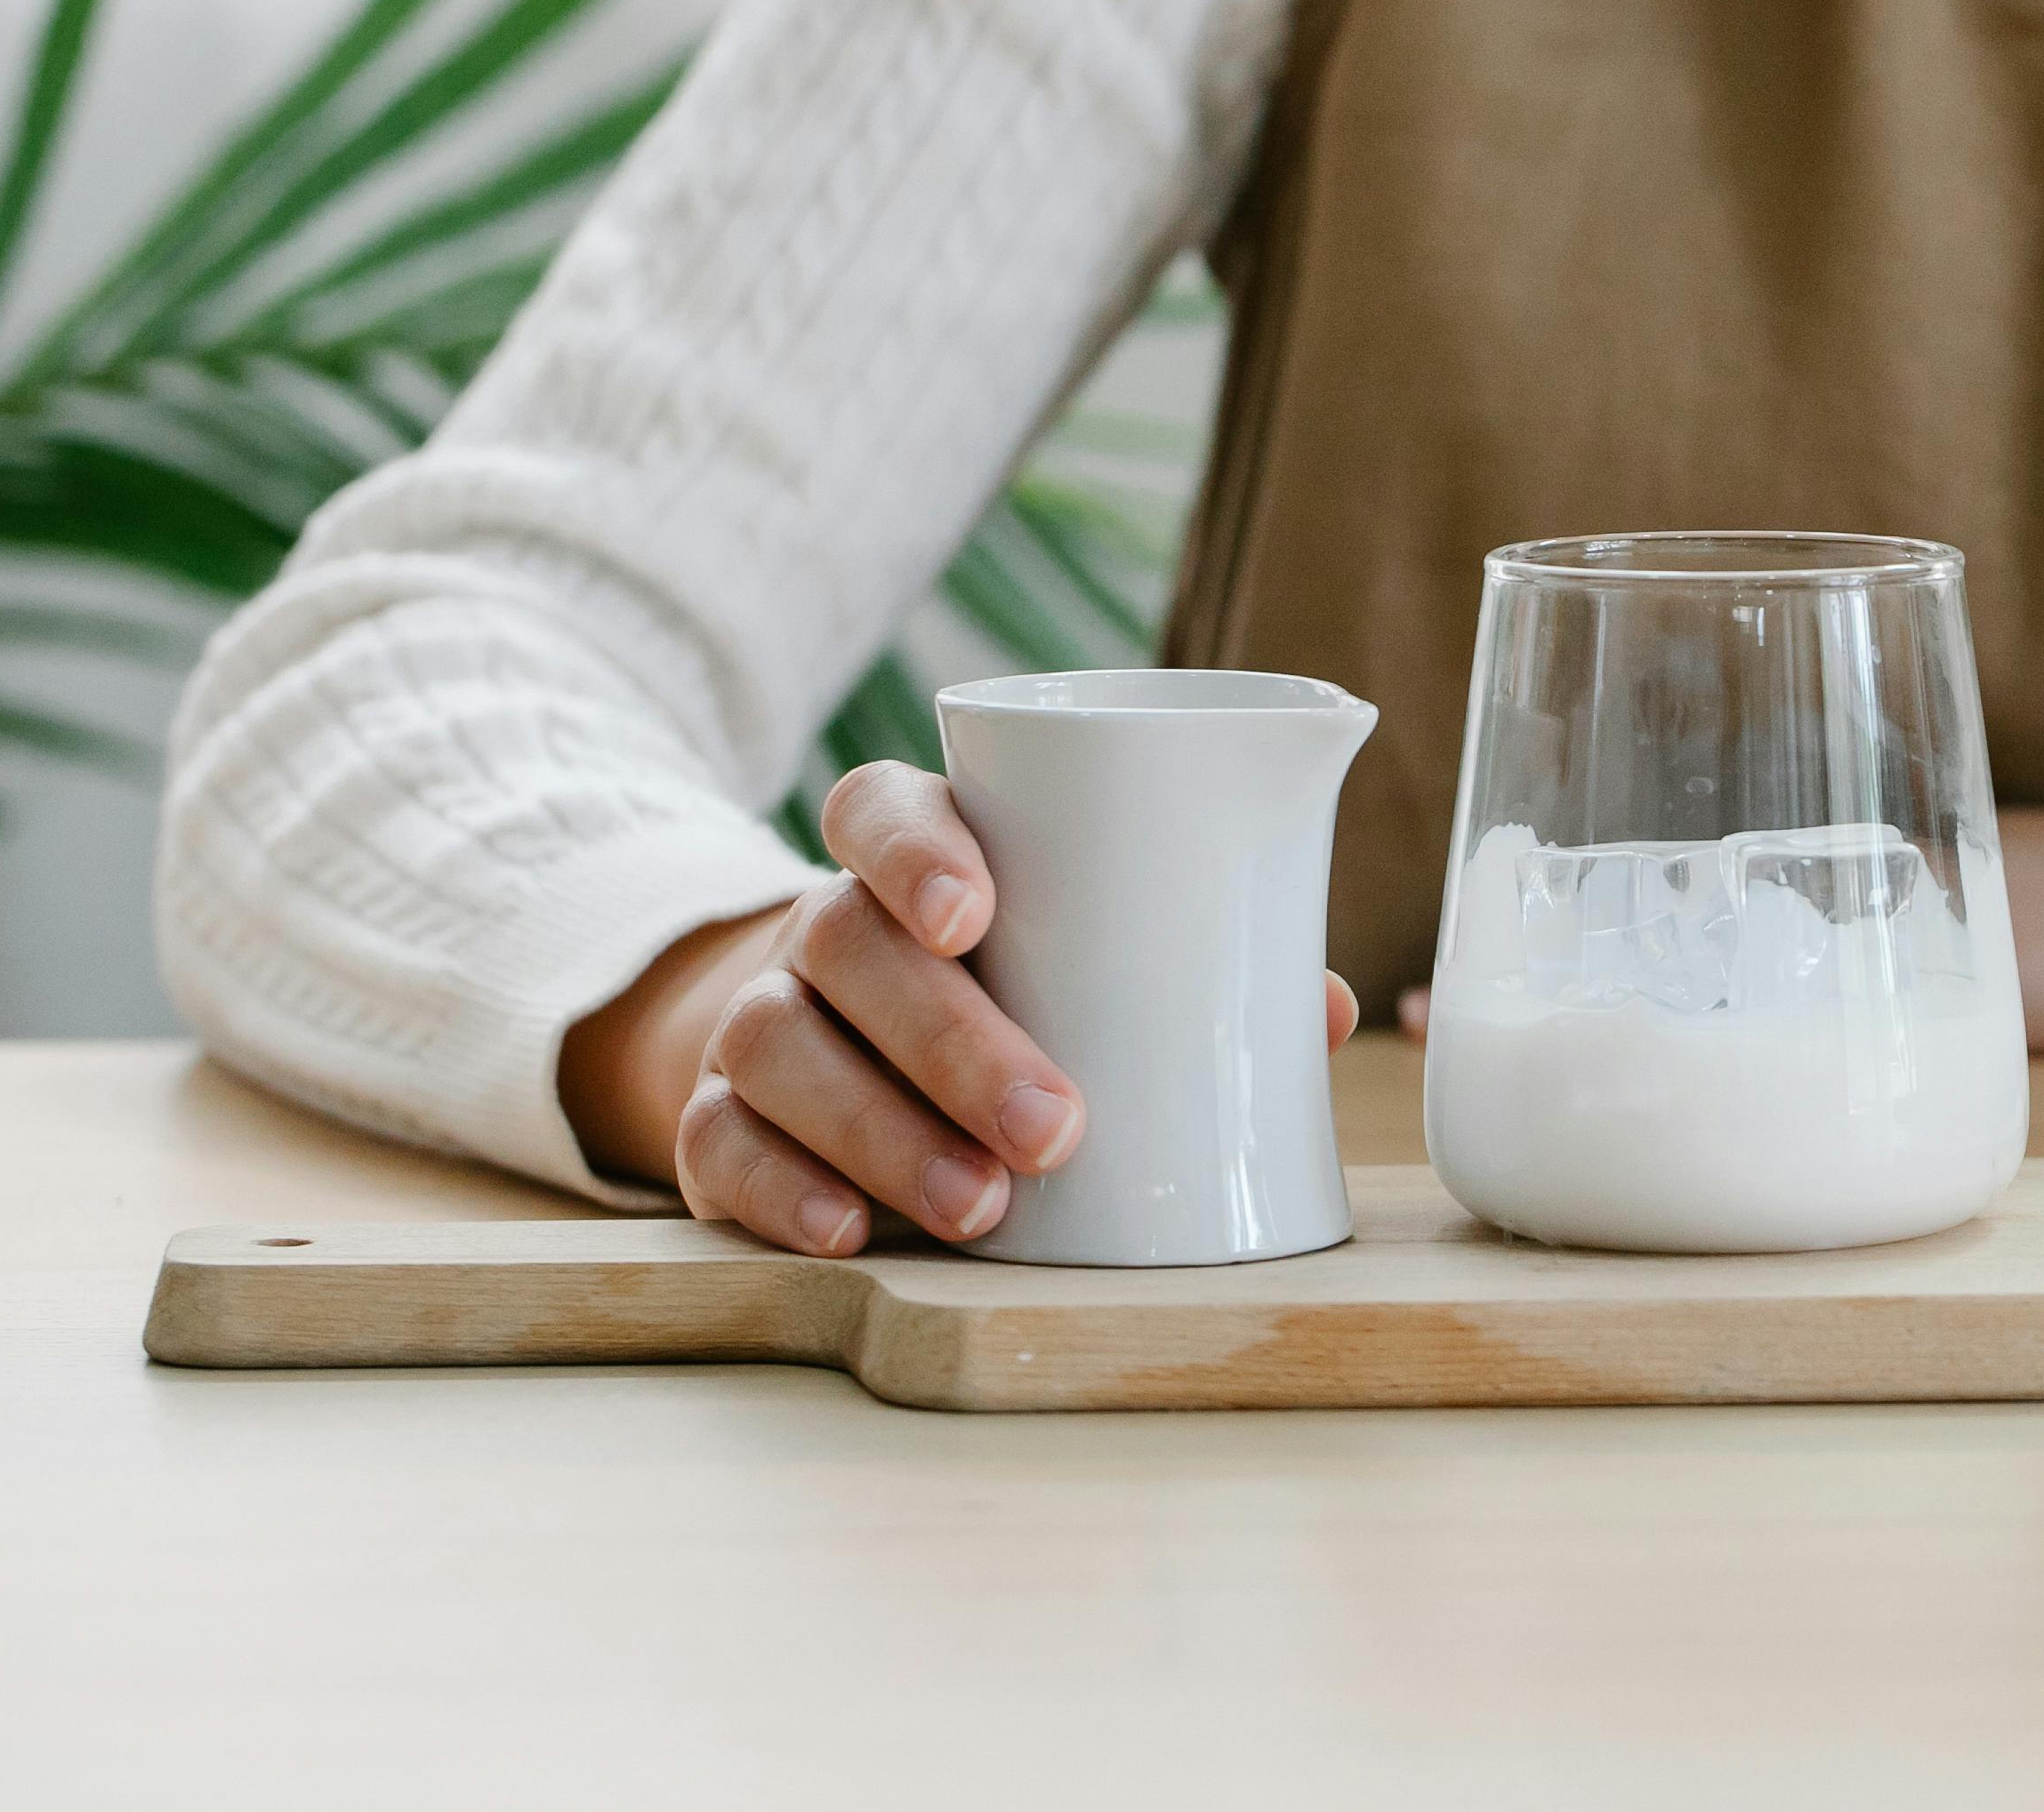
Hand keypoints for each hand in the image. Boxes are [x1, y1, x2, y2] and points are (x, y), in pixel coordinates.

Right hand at [558, 761, 1361, 1254]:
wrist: (834, 1043)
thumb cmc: (1009, 984)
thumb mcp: (1083, 954)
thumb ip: (1191, 963)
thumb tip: (1330, 1008)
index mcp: (911, 854)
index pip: (876, 809)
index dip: (914, 851)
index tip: (976, 913)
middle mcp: (818, 925)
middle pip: (847, 944)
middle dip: (950, 1040)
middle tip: (1053, 1128)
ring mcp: (752, 1019)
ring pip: (780, 1049)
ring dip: (883, 1133)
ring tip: (984, 1209)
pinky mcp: (713, 1123)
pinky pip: (718, 1149)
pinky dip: (783, 1192)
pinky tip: (850, 1234)